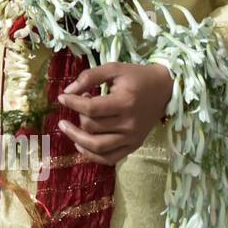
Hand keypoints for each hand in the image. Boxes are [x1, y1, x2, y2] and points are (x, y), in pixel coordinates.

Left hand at [56, 61, 174, 165]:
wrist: (165, 89)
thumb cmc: (136, 77)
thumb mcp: (114, 69)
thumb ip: (89, 77)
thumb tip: (67, 91)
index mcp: (125, 102)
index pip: (91, 109)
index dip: (72, 103)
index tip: (62, 97)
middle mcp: (130, 124)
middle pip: (92, 127)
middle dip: (77, 116)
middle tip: (78, 105)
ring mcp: (133, 138)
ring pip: (97, 146)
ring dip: (77, 138)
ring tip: (66, 127)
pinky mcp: (134, 145)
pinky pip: (109, 158)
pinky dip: (91, 155)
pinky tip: (79, 145)